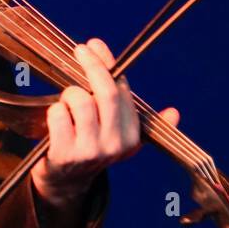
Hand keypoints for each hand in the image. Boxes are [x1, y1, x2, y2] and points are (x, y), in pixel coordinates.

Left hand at [30, 38, 179, 207]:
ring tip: (67, 101)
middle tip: (79, 50)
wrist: (65, 182)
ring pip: (80, 101)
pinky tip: (56, 118)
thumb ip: (137, 116)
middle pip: (106, 93)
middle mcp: (116, 145)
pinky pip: (57, 115)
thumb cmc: (90, 147)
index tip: (94, 46)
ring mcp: (90, 151)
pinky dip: (54, 110)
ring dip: (69, 94)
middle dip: (92, 66)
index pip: (122, 91)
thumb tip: (175, 113)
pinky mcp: (65, 155)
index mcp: (132, 136)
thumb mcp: (118, 135)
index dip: (106, 64)